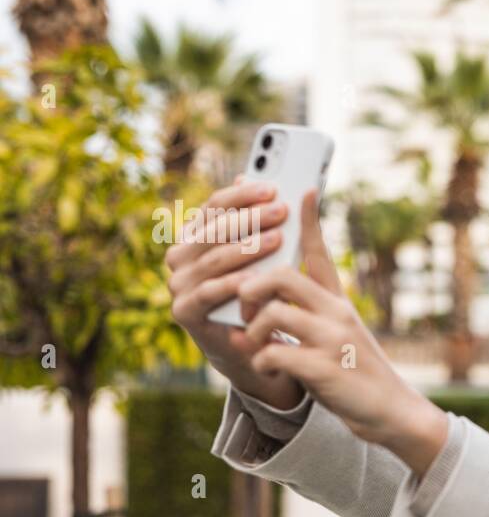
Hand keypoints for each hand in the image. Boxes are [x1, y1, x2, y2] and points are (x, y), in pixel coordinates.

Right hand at [165, 174, 303, 409]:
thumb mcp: (261, 252)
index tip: (272, 189)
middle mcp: (180, 256)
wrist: (253, 340)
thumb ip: (254, 219)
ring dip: (247, 247)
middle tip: (282, 210)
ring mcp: (179, 283)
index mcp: (195, 235)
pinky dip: (233, 283)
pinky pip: (209, 292)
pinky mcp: (184, 310)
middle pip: (215, 230)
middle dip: (251, 218)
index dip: (243, 196)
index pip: (214, 206)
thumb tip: (248, 177)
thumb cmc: (260, 289)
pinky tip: (256, 278)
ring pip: (213, 258)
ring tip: (278, 239)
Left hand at [233, 195, 448, 476]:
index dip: (308, 221)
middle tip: (244, 306)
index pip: (319, 253)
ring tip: (254, 344)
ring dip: (252, 329)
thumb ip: (313, 311)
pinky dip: (260, 361)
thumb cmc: (357, 373)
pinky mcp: (325, 370)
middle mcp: (336, 313)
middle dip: (250, 287)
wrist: (392, 411)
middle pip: (281, 276)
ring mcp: (332, 340)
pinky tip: (267, 369)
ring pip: (272, 313)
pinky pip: (275, 353)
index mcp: (337, 302)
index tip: (304, 190)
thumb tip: (271, 296)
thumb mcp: (341, 333)